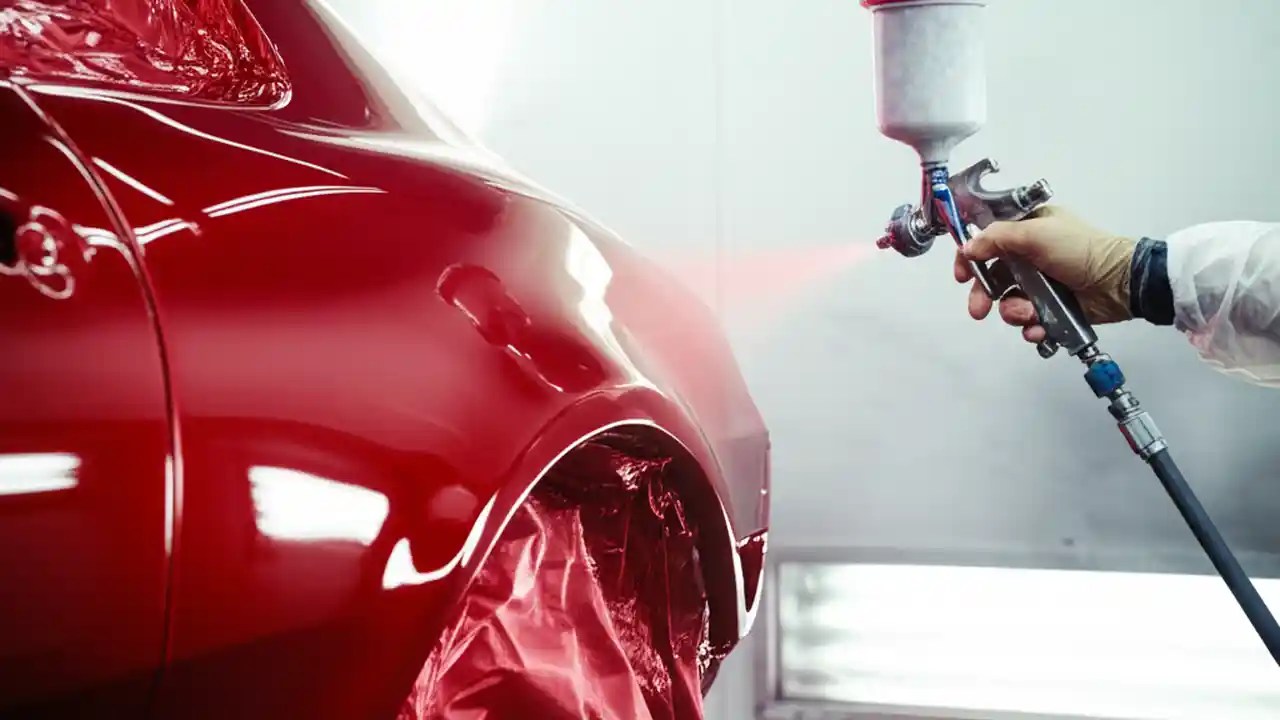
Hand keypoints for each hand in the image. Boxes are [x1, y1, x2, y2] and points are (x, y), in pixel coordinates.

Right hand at [953, 206, 1136, 343]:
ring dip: (1014, 312)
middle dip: (984, 296)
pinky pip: (1029, 322)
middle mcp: (1029, 258)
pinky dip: (1031, 327)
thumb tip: (967, 249)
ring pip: (1009, 303)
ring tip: (1030, 314)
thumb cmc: (1079, 249)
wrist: (1118, 283)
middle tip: (979, 311)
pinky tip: (1039, 327)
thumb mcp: (1036, 233)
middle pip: (992, 279)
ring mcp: (1040, 285)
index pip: (987, 242)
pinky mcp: (1051, 309)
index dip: (970, 258)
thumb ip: (996, 238)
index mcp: (1026, 232)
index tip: (962, 276)